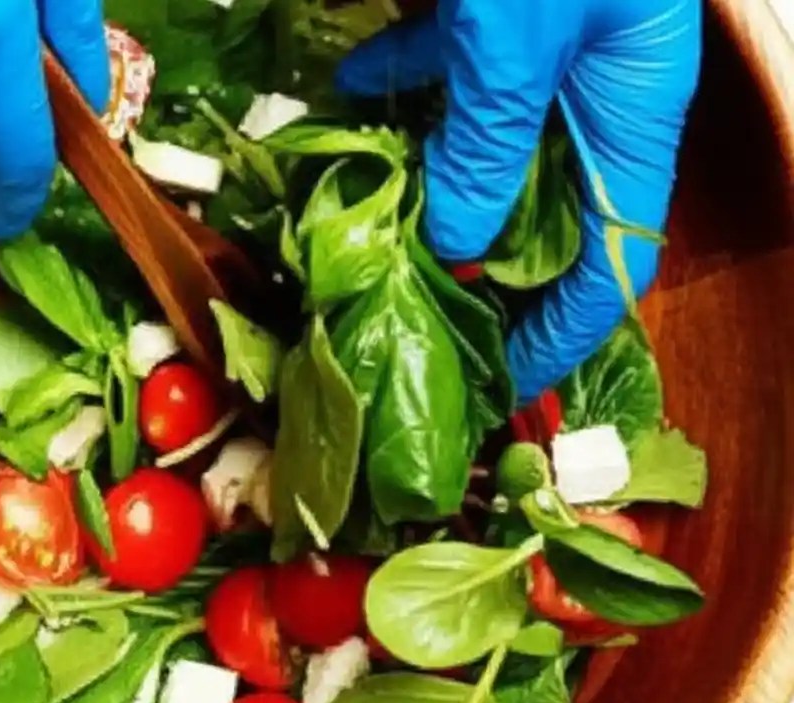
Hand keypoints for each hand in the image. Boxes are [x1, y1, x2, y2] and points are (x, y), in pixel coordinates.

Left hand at [335, 0, 700, 403]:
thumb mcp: (516, 49)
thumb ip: (486, 146)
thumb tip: (453, 244)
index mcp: (630, 119)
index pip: (610, 264)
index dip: (559, 334)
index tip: (500, 383)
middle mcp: (595, 99)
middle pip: (543, 216)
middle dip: (476, 265)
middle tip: (409, 312)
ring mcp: (550, 58)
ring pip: (489, 147)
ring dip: (431, 180)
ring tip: (373, 223)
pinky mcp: (503, 11)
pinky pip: (454, 71)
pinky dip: (406, 86)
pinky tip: (354, 89)